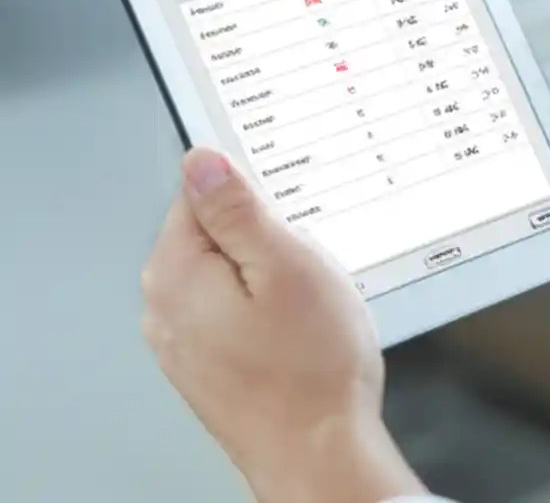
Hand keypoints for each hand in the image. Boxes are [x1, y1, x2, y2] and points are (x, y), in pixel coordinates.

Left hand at [142, 149, 423, 502]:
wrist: (318, 453)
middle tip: (307, 273)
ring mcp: (183, 342)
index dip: (255, 200)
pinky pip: (236, 315)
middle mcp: (165, 307)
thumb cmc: (311, 370)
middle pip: (213, 236)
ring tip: (307, 312)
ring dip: (269, 282)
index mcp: (176, 272)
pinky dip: (267, 316)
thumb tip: (203, 161)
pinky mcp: (207, 366)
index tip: (287, 225)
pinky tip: (298, 336)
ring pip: (229, 277)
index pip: (201, 193)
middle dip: (265, 243)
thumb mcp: (289, 264)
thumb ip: (239, 208)